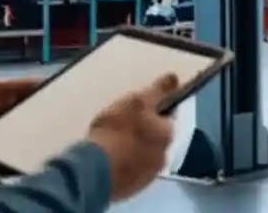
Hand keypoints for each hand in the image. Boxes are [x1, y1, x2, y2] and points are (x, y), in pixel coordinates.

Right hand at [87, 73, 180, 201]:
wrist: (93, 170)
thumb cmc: (117, 130)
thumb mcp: (137, 102)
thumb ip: (157, 90)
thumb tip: (174, 78)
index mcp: (168, 135)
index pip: (167, 118)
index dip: (153, 110)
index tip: (137, 108)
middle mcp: (163, 157)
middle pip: (155, 138)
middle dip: (143, 131)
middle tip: (121, 124)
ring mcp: (147, 176)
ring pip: (143, 156)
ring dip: (133, 149)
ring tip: (111, 142)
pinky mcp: (130, 189)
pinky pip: (129, 171)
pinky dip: (123, 165)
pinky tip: (108, 160)